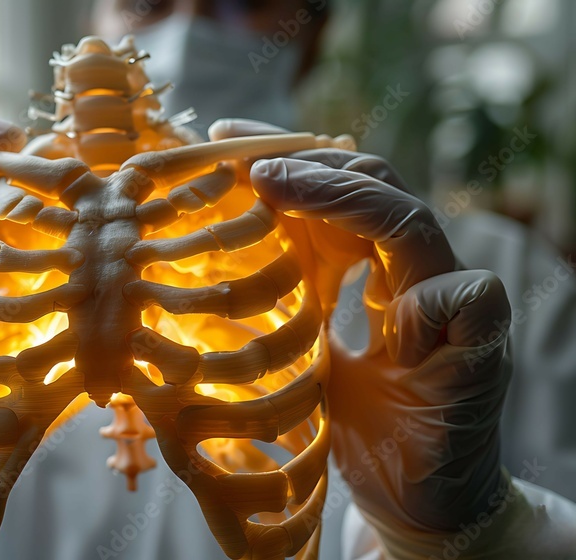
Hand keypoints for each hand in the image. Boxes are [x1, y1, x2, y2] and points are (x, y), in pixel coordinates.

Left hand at [210, 119, 513, 553]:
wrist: (411, 501)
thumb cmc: (358, 425)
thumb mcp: (304, 352)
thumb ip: (285, 302)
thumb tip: (210, 265)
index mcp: (374, 270)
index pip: (338, 189)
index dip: (285, 159)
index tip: (220, 139)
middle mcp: (413, 274)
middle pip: (375, 185)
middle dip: (309, 164)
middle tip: (247, 162)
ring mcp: (451, 308)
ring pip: (415, 222)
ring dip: (347, 199)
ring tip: (279, 188)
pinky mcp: (481, 353)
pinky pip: (474, 298)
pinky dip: (429, 301)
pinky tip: (393, 324)